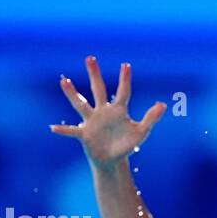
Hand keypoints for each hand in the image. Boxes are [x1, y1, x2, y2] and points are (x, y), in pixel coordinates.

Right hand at [51, 56, 165, 168]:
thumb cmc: (126, 143)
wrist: (112, 159)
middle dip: (94, 75)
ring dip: (72, 94)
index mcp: (118, 110)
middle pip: (98, 89)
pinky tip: (53, 128)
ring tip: (64, 81)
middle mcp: (103, 111)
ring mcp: (92, 121)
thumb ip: (151, 118)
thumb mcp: (141, 132)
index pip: (123, 92)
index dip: (125, 80)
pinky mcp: (84, 134)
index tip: (127, 65)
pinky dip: (64, 130)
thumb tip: (163, 105)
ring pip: (81, 104)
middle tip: (90, 58)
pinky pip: (72, 131)